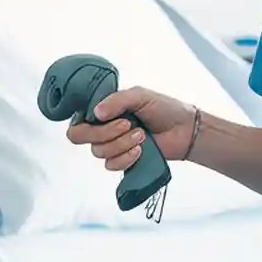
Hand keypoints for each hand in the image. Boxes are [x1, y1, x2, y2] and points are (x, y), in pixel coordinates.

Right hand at [66, 86, 196, 170]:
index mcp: (104, 110)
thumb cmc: (164, 108)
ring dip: (121, 143)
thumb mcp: (140, 96)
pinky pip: (111, 165)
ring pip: (98, 151)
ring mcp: (111, 145)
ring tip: (142, 135)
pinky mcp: (122, 161)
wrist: (184, 130)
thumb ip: (117, 100)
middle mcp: (103, 127)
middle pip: (80, 137)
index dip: (86, 121)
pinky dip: (125, 158)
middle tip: (128, 125)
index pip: (77, 119)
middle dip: (104, 132)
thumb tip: (96, 113)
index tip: (105, 116)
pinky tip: (140, 151)